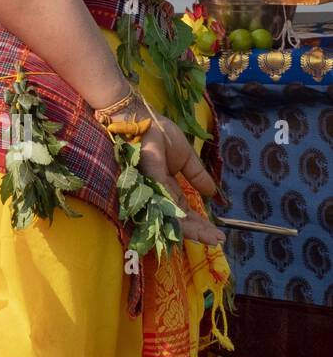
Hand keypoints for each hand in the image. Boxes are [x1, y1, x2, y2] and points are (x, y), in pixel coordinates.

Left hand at [136, 111, 224, 245]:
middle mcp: (155, 190)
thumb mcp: (185, 155)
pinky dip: (173, 211)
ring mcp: (148, 185)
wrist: (138, 115)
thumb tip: (213, 193)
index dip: (200, 223)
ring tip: (209, 237)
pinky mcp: (145, 174)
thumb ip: (196, 175)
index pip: (183, 210)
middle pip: (177, 216)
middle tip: (218, 241)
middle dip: (198, 230)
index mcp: (166, 185)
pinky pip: (161, 196)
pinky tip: (188, 223)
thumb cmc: (158, 132)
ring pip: (168, 213)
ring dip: (189, 227)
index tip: (218, 235)